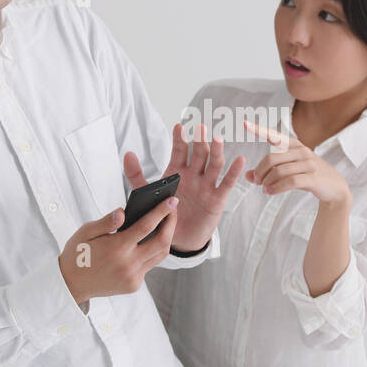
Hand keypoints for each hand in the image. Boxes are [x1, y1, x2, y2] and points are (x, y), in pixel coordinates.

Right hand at [58, 197, 178, 304]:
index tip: (172, 201)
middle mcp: (128, 264)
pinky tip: (147, 243)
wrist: (71, 284)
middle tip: (173, 211)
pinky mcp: (134, 285)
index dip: (161, 212)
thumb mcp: (86, 232)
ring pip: (159, 255)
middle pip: (162, 242)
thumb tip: (122, 212)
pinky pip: (149, 266)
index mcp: (116, 248)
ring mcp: (133, 277)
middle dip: (171, 224)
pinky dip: (151, 253)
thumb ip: (106, 222)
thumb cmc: (78, 254)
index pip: (146, 226)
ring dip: (165, 238)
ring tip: (165, 224)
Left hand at [123, 123, 245, 251]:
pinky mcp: (217, 199)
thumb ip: (137, 175)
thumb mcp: (148, 195)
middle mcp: (194, 175)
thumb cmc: (165, 214)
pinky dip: (234, 172)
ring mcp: (207, 185)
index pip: (180, 151)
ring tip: (217, 139)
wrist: (178, 240)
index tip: (179, 126)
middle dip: (200, 141)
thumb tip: (127, 153)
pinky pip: (226, 183)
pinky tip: (239, 159)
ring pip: (213, 165)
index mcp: (177, 172)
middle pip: (199, 154)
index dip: (180, 139)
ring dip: (216, 152)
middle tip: (200, 127)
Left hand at [242, 120, 351, 209]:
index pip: (274, 135)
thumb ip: (269, 172)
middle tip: (256, 182)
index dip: (259, 130)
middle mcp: (302, 151)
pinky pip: (290, 181)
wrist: (335, 188)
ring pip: (279, 171)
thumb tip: (247, 176)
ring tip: (264, 189)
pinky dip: (276, 188)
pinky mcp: (313, 177)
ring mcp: (309, 164)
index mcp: (295, 145)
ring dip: (267, 182)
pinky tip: (270, 192)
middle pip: (271, 159)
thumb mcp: (289, 171)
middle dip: (260, 171)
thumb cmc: (308, 176)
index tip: (244, 123)